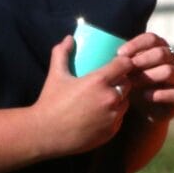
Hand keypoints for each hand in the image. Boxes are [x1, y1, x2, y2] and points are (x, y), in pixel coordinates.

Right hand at [27, 37, 132, 157]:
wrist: (46, 134)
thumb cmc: (50, 102)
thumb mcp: (56, 75)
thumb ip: (62, 53)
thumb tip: (69, 39)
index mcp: (98, 81)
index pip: (124, 65)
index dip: (123, 63)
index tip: (117, 63)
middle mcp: (110, 98)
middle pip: (127, 84)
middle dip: (121, 81)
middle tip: (109, 82)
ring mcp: (113, 117)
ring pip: (125, 102)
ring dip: (119, 98)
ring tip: (105, 99)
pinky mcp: (112, 131)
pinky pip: (119, 119)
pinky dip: (114, 115)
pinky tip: (101, 115)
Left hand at [118, 32, 173, 122]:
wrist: (139, 113)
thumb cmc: (131, 87)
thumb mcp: (126, 73)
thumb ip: (125, 62)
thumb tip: (119, 57)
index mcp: (161, 50)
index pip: (152, 39)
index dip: (136, 44)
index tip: (120, 54)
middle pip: (163, 53)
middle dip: (143, 60)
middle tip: (128, 69)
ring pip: (170, 71)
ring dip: (149, 76)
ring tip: (133, 83)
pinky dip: (160, 94)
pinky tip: (145, 96)